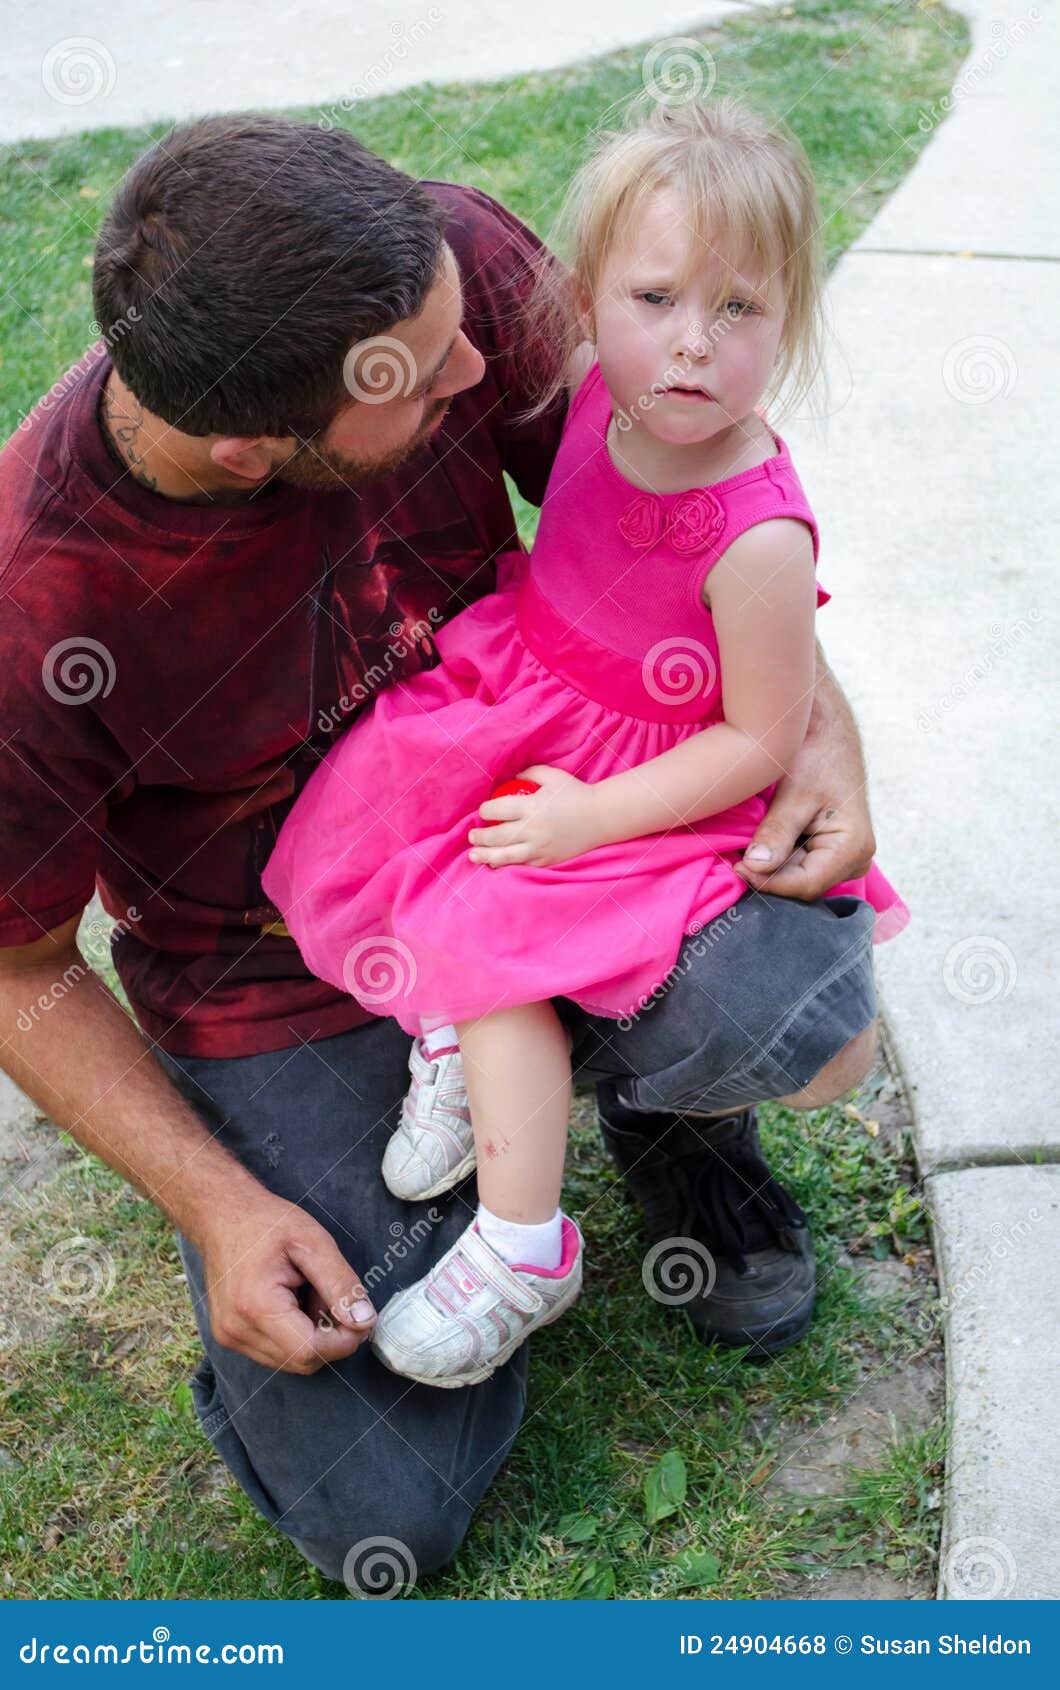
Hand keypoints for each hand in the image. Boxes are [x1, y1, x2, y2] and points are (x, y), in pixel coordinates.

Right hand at [200, 1193, 376, 1373]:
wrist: (221, 1215)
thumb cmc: (265, 1222)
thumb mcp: (313, 1242)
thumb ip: (341, 1283)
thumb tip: (364, 1321)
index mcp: (256, 1307)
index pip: (310, 1351)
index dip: (344, 1341)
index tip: (360, 1318)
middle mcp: (237, 1331)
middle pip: (301, 1361)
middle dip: (329, 1337)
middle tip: (333, 1298)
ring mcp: (229, 1336)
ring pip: (289, 1360)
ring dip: (312, 1336)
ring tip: (309, 1295)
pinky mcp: (229, 1336)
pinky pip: (274, 1352)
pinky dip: (294, 1335)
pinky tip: (293, 1303)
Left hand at [468, 764, 601, 867]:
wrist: (601, 818)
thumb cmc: (576, 794)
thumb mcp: (553, 776)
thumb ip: (530, 773)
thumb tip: (511, 778)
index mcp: (532, 806)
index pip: (497, 810)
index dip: (485, 811)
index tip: (483, 812)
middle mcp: (533, 829)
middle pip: (496, 836)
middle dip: (479, 836)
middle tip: (472, 835)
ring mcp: (539, 848)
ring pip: (505, 856)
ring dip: (485, 855)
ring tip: (473, 855)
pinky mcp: (546, 860)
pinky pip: (521, 865)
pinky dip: (506, 865)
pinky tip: (495, 864)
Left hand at [733, 669, 875, 899]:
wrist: (827, 732)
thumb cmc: (815, 755)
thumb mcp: (794, 794)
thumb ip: (776, 834)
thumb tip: (754, 868)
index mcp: (853, 847)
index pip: (806, 884)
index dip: (768, 882)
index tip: (736, 868)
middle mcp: (856, 859)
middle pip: (802, 884)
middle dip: (768, 875)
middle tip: (733, 859)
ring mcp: (845, 858)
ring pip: (799, 878)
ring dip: (771, 868)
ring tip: (743, 851)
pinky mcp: (831, 852)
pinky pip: (800, 866)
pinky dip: (777, 859)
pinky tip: (758, 846)